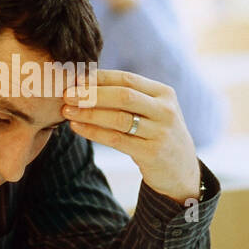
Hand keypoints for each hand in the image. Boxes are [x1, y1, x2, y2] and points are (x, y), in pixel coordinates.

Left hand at [62, 69, 199, 202]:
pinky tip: (77, 127)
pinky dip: (93, 132)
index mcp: (164, 93)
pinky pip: (116, 139)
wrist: (181, 171)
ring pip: (118, 118)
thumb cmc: (157, 134)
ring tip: (67, 111)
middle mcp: (165, 110)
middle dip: (92, 94)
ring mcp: (160, 132)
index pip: (127, 79)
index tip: (75, 78)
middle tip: (67, 94)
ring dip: (89, 113)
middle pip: (123, 96)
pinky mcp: (152, 153)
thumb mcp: (153, 110)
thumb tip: (85, 82)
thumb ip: (129, 97)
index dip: (99, 78)